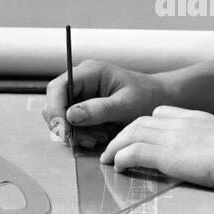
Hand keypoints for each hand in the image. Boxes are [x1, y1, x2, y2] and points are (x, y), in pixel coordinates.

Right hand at [42, 60, 174, 150]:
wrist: (159, 99)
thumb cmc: (147, 96)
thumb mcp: (126, 105)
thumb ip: (99, 109)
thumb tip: (71, 115)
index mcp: (89, 72)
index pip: (57, 88)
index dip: (55, 110)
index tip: (65, 130)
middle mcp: (80, 82)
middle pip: (54, 105)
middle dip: (66, 126)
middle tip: (88, 140)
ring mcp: (80, 95)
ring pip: (62, 118)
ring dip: (76, 133)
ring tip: (99, 139)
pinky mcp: (83, 109)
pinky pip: (72, 125)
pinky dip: (82, 135)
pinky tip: (99, 138)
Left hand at [99, 105, 213, 192]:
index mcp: (195, 117)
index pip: (160, 112)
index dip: (144, 124)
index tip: (137, 134)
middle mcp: (180, 122)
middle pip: (140, 121)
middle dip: (124, 133)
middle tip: (114, 146)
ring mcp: (172, 137)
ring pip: (131, 134)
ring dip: (116, 145)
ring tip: (108, 158)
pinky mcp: (167, 156)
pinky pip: (133, 152)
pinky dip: (121, 158)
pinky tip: (118, 167)